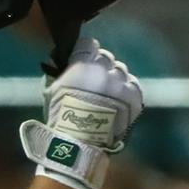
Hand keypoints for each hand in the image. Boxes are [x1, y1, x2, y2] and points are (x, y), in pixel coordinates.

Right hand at [19, 37, 143, 188]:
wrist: (81, 143)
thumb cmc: (62, 117)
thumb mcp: (54, 89)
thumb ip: (64, 72)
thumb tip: (68, 64)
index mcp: (83, 65)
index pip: (89, 45)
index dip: (86, 51)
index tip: (84, 58)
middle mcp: (105, 71)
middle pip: (106, 57)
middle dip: (100, 65)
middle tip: (95, 78)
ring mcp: (122, 84)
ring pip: (121, 70)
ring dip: (114, 78)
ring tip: (107, 93)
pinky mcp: (134, 97)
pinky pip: (132, 84)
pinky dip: (126, 89)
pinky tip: (118, 99)